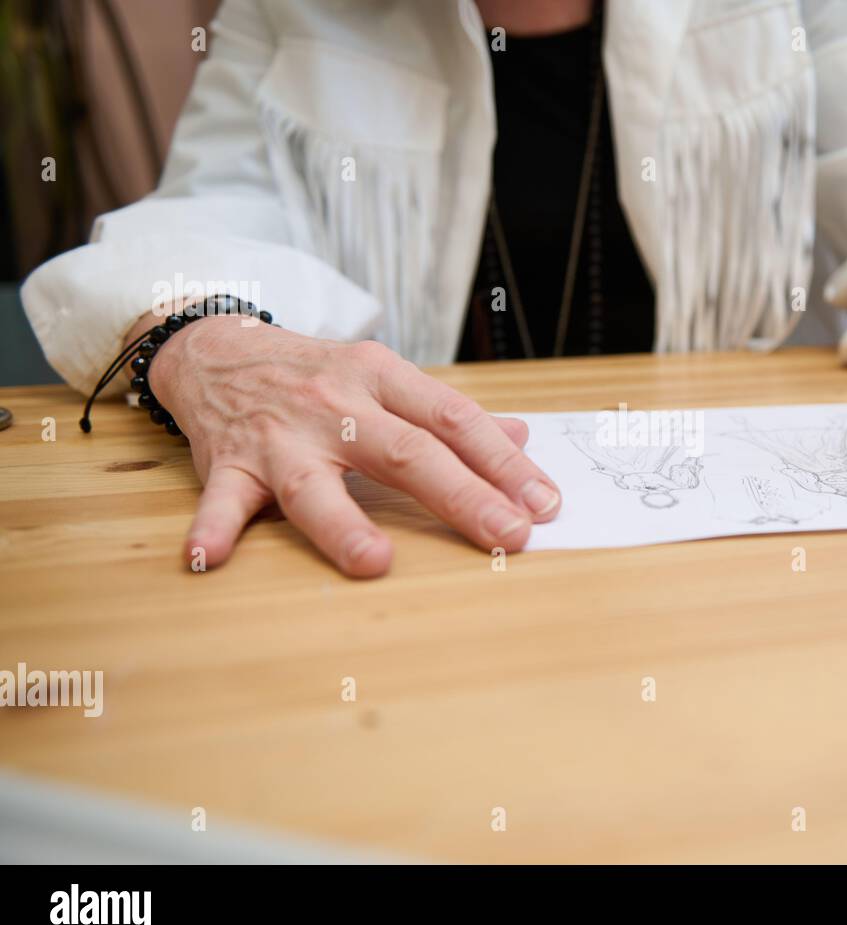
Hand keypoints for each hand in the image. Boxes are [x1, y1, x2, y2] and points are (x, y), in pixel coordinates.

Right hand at [144, 315, 561, 575]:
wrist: (217, 348)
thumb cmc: (318, 374)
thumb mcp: (385, 377)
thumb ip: (448, 414)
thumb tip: (522, 436)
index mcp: (381, 378)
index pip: (453, 419)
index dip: (502, 462)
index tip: (543, 503)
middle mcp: (335, 404)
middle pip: (404, 451)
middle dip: (461, 494)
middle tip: (509, 534)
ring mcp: (280, 436)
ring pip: (313, 482)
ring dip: (342, 523)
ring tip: (374, 560)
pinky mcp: (227, 463)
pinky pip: (220, 498)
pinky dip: (212, 528)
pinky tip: (207, 558)